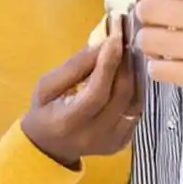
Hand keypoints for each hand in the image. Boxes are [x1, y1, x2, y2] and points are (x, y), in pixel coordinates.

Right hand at [21, 31, 141, 167]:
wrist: (51, 146)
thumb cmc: (45, 111)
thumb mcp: (46, 85)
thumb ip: (74, 67)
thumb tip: (102, 43)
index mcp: (68, 123)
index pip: (96, 92)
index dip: (109, 63)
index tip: (115, 36)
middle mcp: (94, 135)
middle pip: (121, 94)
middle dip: (125, 62)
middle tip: (125, 37)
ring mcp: (113, 140)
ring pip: (135, 100)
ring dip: (134, 72)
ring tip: (129, 50)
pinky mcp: (125, 141)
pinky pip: (137, 108)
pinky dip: (136, 87)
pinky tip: (130, 71)